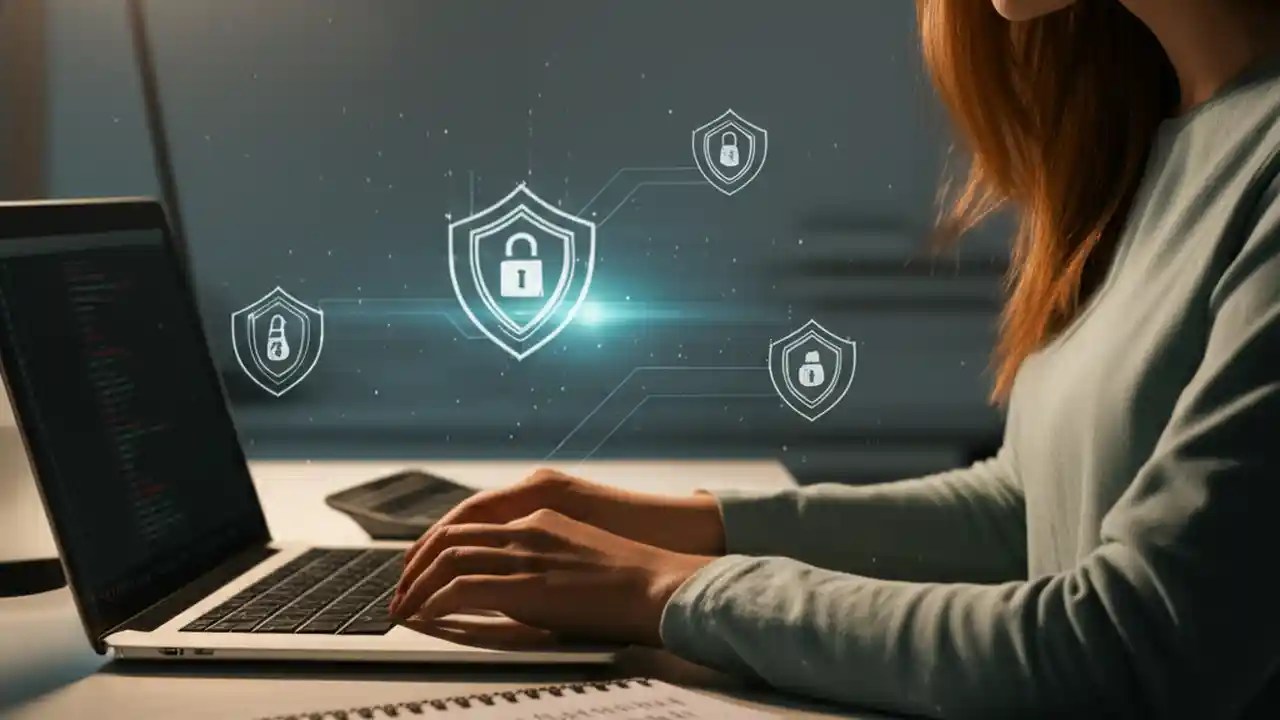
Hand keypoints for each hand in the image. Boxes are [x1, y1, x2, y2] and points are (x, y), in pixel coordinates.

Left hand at [388, 508, 715, 646]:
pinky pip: (461, 586)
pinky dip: (434, 600)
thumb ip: (547, 561)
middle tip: (400, 589)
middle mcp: (526, 529)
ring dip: (417, 585)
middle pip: (451, 535)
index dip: (438, 544)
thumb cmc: (632, 581)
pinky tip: (425, 615)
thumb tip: (520, 588)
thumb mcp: (582, 555)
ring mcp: (525, 553)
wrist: (657, 585)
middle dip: (416, 563)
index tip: (421, 567)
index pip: (472, 523)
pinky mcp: (524, 582)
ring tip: (403, 608)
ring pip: (447, 558)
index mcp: (540, 518)